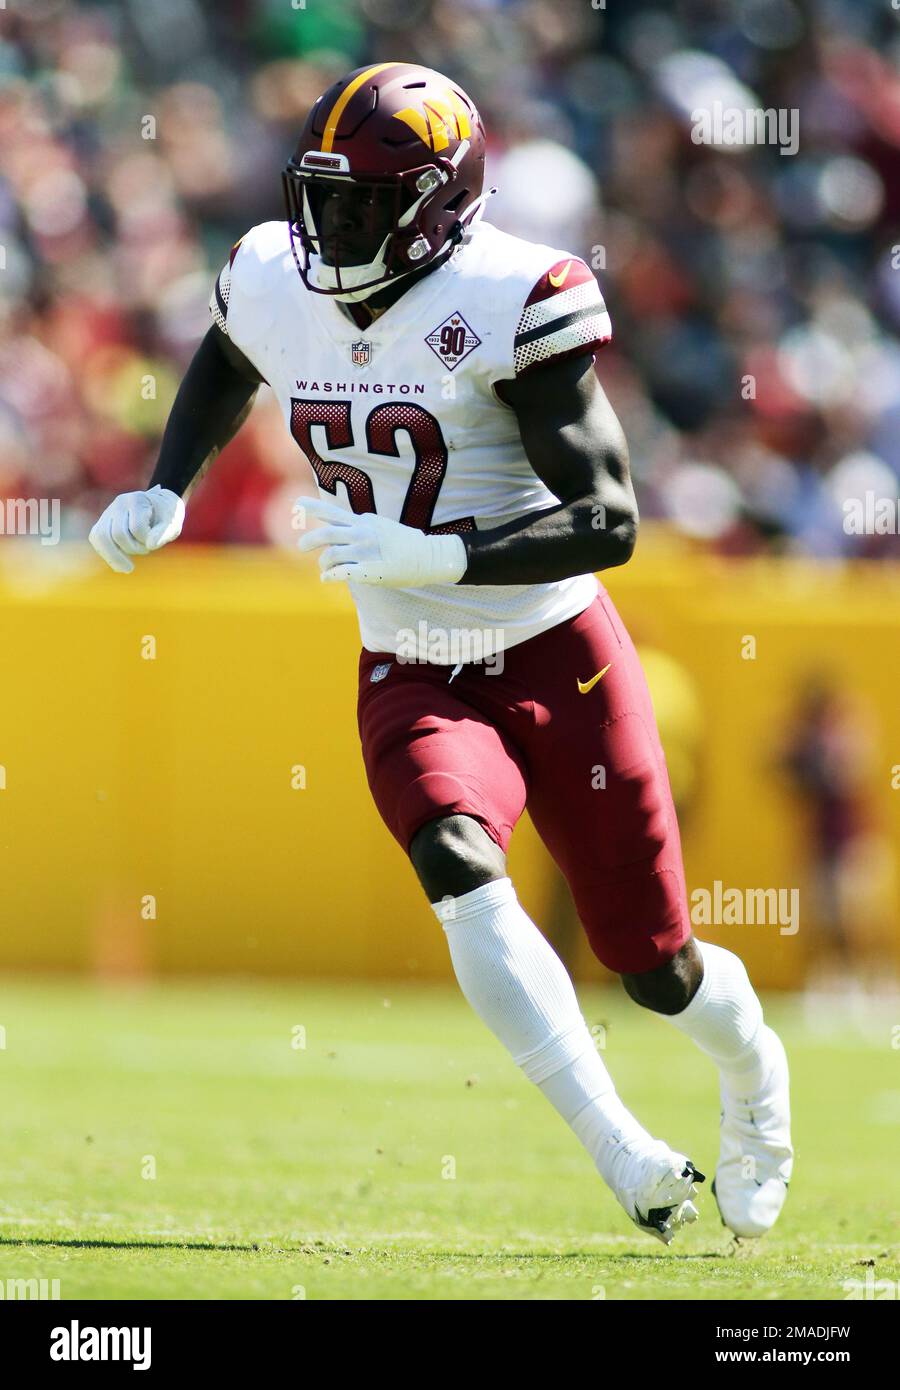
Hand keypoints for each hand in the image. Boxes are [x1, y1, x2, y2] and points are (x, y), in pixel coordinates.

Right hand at [89, 485, 185, 573]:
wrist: (158, 505)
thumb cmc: (167, 516)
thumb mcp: (172, 524)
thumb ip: (163, 534)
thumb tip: (151, 545)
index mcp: (137, 500)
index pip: (137, 529)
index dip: (145, 542)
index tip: (153, 543)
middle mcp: (119, 503)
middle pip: (117, 534)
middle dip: (132, 549)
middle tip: (145, 551)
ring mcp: (109, 511)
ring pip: (100, 536)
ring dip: (114, 556)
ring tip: (127, 568)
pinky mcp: (103, 521)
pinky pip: (96, 538)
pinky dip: (106, 553)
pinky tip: (118, 565)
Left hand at [297, 495, 466, 587]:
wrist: (428, 556)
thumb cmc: (406, 543)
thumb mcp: (381, 525)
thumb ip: (362, 525)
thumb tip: (347, 524)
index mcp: (363, 521)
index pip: (332, 512)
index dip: (312, 507)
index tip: (297, 503)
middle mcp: (361, 533)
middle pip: (325, 534)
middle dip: (308, 540)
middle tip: (300, 546)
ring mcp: (364, 552)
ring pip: (330, 555)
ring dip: (323, 563)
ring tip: (324, 569)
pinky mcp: (368, 570)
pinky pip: (340, 572)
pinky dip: (329, 576)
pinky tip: (326, 579)